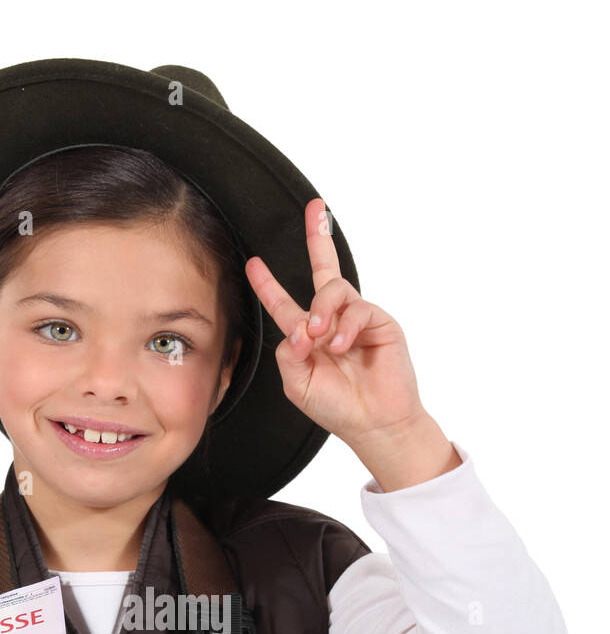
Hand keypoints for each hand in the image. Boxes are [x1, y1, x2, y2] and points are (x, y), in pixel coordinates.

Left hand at [245, 198, 426, 452]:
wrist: (373, 424)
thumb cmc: (336, 407)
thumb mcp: (297, 383)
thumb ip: (288, 353)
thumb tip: (298, 326)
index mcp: (308, 337)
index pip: (284, 304)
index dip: (268, 284)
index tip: (253, 263)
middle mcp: (332, 321)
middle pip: (324, 271)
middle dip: (318, 237)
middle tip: (315, 209)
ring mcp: (356, 320)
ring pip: (334, 290)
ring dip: (322, 310)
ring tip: (318, 336)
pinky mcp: (380, 323)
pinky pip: (357, 309)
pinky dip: (344, 327)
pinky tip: (341, 347)